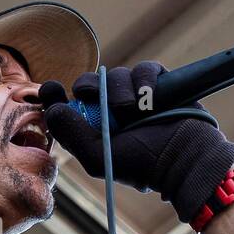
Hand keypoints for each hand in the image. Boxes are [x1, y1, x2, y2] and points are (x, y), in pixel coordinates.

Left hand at [40, 61, 233, 223]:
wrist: (184, 158)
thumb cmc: (142, 165)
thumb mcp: (99, 157)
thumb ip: (73, 135)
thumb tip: (52, 109)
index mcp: (93, 128)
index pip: (67, 105)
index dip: (55, 95)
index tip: (49, 89)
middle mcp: (110, 110)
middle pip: (88, 83)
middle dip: (88, 86)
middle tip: (92, 96)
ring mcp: (134, 95)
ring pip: (115, 75)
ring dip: (119, 89)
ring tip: (132, 110)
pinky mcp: (158, 84)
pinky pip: (145, 69)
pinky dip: (145, 80)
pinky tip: (149, 99)